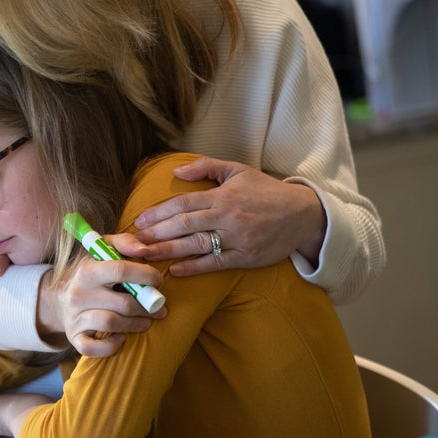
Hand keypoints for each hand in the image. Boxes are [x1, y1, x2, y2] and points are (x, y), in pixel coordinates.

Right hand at [37, 257, 165, 357]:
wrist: (59, 298)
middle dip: (147, 308)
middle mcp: (79, 293)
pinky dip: (111, 346)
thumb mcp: (103, 250)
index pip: (120, 271)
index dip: (145, 275)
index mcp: (87, 270)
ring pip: (112, 323)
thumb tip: (145, 250)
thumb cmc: (91, 272)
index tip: (158, 281)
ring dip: (136, 324)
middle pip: (123, 303)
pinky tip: (121, 337)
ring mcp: (75, 317)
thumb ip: (124, 243)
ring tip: (147, 322)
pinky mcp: (74, 337)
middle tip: (160, 309)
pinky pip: (93, 348)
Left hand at [130, 156, 325, 276]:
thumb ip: (206, 167)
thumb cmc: (266, 191)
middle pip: (185, 225)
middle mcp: (228, 217)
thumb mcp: (238, 171)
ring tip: (146, 257)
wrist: (303, 214)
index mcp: (224, 195)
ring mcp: (237, 238)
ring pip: (197, 245)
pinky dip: (195, 268)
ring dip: (169, 251)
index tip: (140, 221)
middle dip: (157, 234)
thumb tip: (176, 172)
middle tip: (134, 243)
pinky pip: (216, 263)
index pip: (184, 203)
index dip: (160, 212)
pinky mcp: (246, 257)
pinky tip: (176, 270)